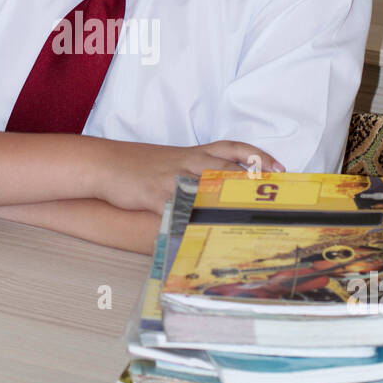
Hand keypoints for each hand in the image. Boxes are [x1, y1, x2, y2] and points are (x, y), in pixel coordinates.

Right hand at [93, 138, 283, 213]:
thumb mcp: (168, 161)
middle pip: (228, 168)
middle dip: (255, 181)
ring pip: (209, 186)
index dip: (258, 156)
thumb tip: (216, 185)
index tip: (279, 167)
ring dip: (232, 199)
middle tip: (277, 195)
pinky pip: (178, 209)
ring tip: (254, 214)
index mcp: (191, 153)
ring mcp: (172, 178)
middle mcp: (187, 162)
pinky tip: (206, 234)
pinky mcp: (155, 195)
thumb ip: (193, 170)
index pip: (232, 148)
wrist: (103, 164)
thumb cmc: (136, 165)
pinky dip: (192, 220)